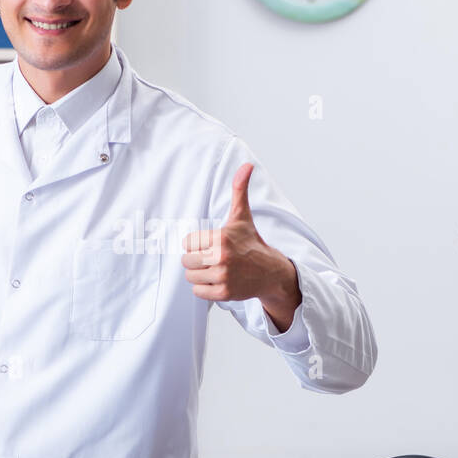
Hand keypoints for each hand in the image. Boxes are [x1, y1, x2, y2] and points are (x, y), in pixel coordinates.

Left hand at [181, 162, 300, 329]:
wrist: (271, 272)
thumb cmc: (251, 242)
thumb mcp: (242, 217)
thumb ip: (239, 190)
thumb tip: (247, 165)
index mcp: (221, 238)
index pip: (187, 243)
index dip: (197, 244)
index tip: (211, 245)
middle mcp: (221, 258)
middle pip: (186, 261)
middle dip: (197, 260)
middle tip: (213, 258)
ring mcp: (223, 277)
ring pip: (191, 277)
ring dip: (200, 275)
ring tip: (217, 269)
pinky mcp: (224, 293)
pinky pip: (198, 292)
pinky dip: (205, 289)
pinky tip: (219, 281)